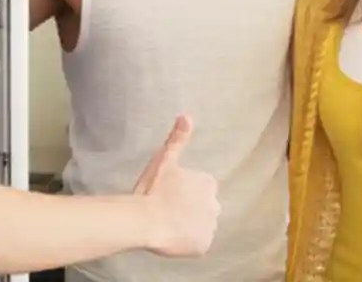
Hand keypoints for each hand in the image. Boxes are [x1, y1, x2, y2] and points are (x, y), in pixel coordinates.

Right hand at [132, 115, 220, 257]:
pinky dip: (188, 242)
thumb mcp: (164, 159)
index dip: (184, 192)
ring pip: (200, 225)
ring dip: (189, 225)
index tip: (169, 194)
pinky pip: (198, 243)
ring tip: (168, 223)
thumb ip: (178, 138)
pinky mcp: (204, 246)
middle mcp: (215, 205)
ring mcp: (210, 227)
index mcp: (208, 184)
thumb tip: (186, 116)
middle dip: (190, 209)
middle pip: (203, 207)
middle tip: (167, 209)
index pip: (200, 188)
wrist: (146, 220)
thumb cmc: (154, 189)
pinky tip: (172, 236)